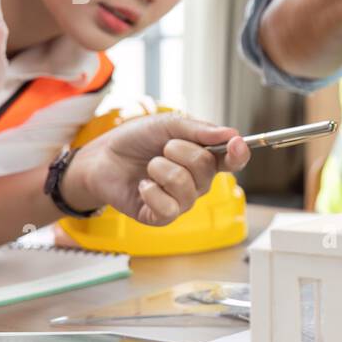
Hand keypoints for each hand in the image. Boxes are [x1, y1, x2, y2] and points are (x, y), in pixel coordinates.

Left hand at [61, 114, 250, 225]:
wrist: (102, 158)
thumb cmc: (136, 141)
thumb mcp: (166, 125)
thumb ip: (198, 129)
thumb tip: (231, 134)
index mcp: (204, 158)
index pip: (232, 161)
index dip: (239, 154)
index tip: (236, 143)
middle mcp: (198, 182)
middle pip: (205, 166)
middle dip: (179, 150)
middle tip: (162, 148)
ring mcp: (182, 201)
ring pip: (184, 185)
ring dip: (160, 168)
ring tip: (149, 167)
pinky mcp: (162, 217)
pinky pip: (168, 207)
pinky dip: (150, 191)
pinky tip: (143, 186)